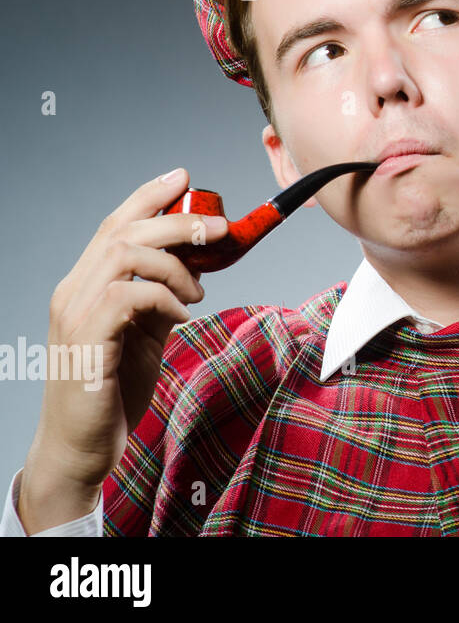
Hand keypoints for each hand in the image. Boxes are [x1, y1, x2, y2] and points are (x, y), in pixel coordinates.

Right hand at [19, 168, 225, 532]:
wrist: (81, 446)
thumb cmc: (111, 391)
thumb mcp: (143, 334)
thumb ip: (160, 299)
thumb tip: (194, 271)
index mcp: (85, 284)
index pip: (114, 224)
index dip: (149, 195)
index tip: (184, 176)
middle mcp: (74, 290)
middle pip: (124, 230)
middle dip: (178, 220)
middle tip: (220, 229)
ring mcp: (75, 313)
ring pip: (126, 254)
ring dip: (176, 264)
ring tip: (198, 291)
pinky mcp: (87, 339)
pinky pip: (130, 296)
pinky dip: (165, 298)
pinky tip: (182, 316)